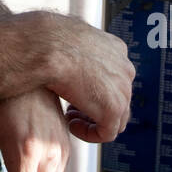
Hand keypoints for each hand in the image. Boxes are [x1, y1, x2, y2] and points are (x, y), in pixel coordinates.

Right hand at [47, 15, 135, 143]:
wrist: (48, 47)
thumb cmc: (47, 40)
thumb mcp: (64, 38)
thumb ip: (72, 49)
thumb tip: (59, 51)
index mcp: (115, 49)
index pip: (115, 76)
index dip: (94, 88)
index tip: (75, 92)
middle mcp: (124, 69)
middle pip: (117, 97)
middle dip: (94, 105)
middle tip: (71, 108)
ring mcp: (122, 90)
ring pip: (115, 118)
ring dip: (92, 121)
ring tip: (69, 118)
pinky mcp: (113, 110)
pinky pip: (106, 132)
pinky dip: (88, 133)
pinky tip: (70, 125)